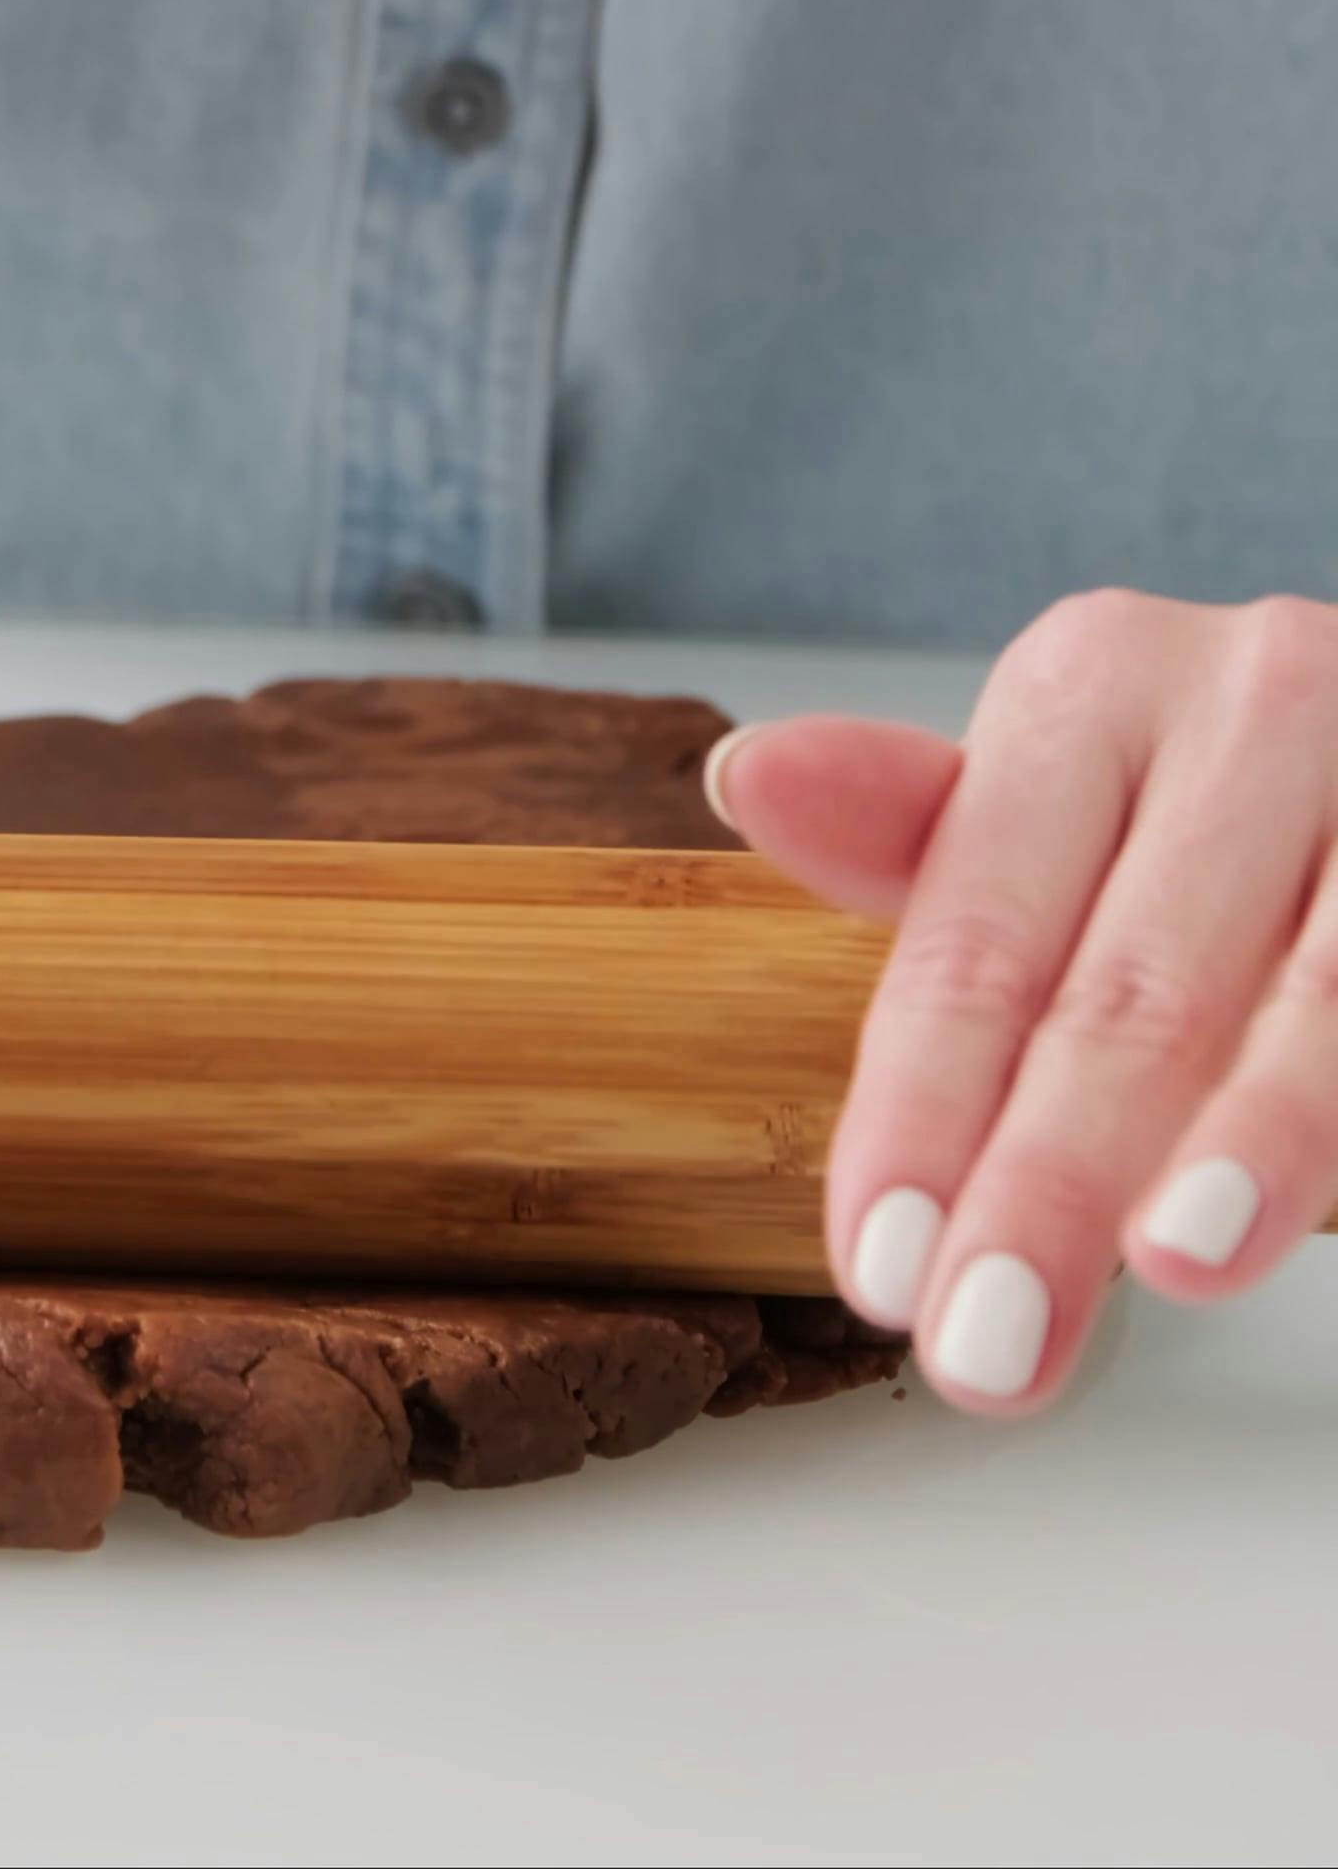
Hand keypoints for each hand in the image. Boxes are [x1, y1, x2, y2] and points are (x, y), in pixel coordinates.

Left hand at [703, 589, 1337, 1413]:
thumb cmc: (1215, 795)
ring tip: (1170, 1263)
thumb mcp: (1062, 796)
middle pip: (1130, 985)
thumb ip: (918, 834)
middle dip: (1051, 1179)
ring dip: (1250, 1141)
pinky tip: (1310, 1212)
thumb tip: (749, 777)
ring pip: (1314, 997)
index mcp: (1097, 680)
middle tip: (986, 1348)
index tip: (878, 1269)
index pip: (979, 930)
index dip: (924, 1107)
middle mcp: (1252, 699)